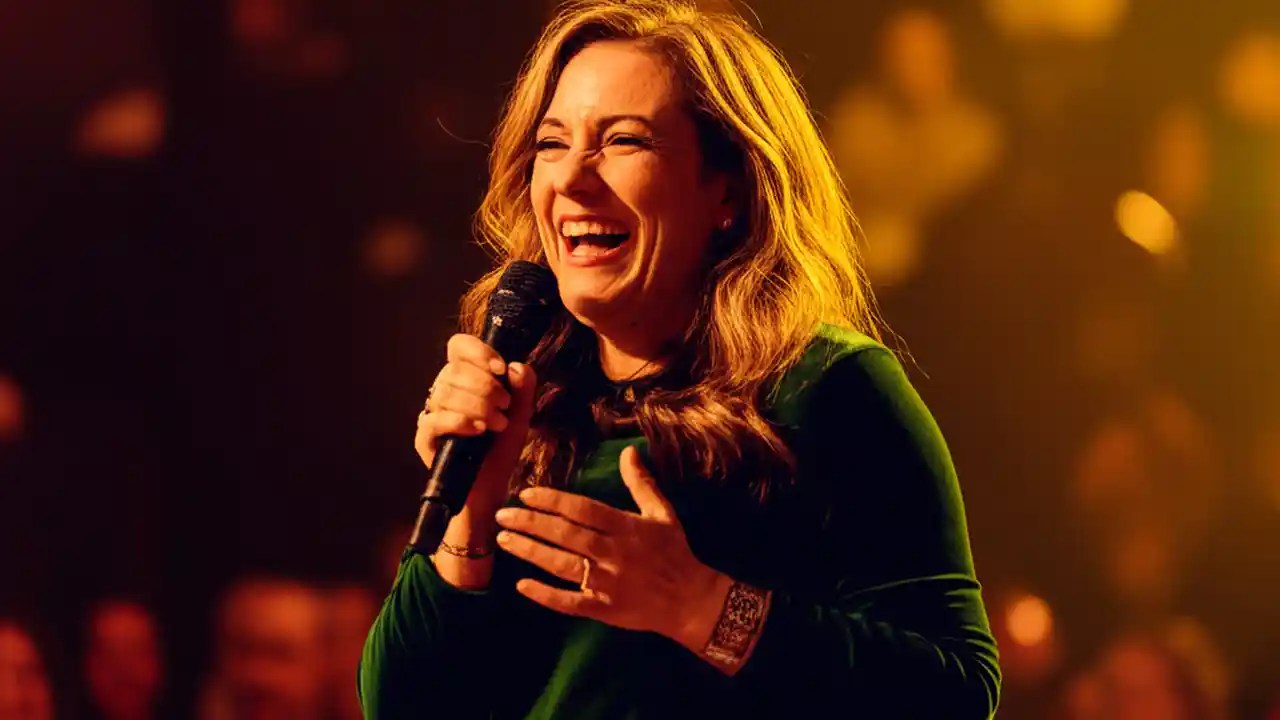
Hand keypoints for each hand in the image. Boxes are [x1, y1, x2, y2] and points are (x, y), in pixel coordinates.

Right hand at [414, 333, 538, 515]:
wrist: (491, 487)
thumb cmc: (501, 448)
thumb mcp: (521, 416)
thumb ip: (524, 389)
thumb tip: (516, 366)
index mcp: (465, 379)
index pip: (458, 347)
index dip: (478, 351)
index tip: (500, 368)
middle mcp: (444, 391)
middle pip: (454, 369)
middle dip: (486, 386)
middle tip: (504, 407)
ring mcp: (432, 413)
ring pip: (445, 392)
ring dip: (478, 406)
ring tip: (496, 424)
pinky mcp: (424, 438)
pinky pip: (433, 420)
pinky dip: (459, 421)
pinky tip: (477, 430)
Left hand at [493, 445, 731, 650]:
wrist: (690, 600)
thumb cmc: (674, 552)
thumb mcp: (663, 513)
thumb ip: (642, 483)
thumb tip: (628, 450)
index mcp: (627, 528)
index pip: (583, 510)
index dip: (553, 501)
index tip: (526, 493)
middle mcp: (614, 554)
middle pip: (566, 535)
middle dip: (531, 523)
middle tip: (502, 514)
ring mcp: (607, 583)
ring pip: (562, 565)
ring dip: (531, 552)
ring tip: (504, 540)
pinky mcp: (603, 608)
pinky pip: (569, 602)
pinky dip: (545, 595)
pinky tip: (522, 585)